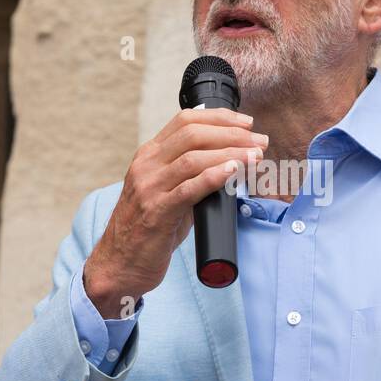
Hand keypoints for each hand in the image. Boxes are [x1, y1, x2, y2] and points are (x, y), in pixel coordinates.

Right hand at [82, 107, 266, 315]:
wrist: (119, 263)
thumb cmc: (148, 229)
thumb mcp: (166, 191)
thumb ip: (191, 176)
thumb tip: (232, 167)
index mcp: (149, 155)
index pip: (185, 120)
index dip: (220, 117)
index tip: (247, 124)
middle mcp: (147, 166)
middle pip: (193, 134)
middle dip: (232, 134)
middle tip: (260, 142)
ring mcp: (149, 188)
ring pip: (193, 158)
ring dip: (231, 154)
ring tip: (255, 157)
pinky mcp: (157, 212)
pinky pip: (189, 189)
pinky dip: (214, 177)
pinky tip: (233, 172)